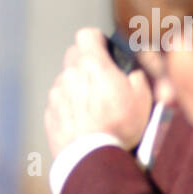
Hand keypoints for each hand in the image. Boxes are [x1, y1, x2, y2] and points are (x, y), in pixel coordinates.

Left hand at [44, 28, 152, 157]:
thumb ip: (136, 78)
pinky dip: (69, 106)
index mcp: (92, 65)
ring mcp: (56, 94)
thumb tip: (131, 75)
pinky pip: (59, 102)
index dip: (96, 40)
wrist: (90, 157)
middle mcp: (69, 75)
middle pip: (73, 55)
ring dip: (77, 87)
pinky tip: (82, 121)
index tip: (104, 49)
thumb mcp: (142, 98)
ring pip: (66, 80)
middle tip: (102, 78)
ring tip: (94, 107)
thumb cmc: (119, 127)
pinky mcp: (49, 113)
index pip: (86, 35)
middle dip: (86, 62)